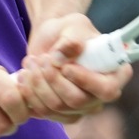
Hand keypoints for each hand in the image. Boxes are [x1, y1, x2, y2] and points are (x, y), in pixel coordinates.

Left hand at [15, 14, 131, 122]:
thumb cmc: (68, 30)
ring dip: (38, 84)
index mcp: (115, 74)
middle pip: (78, 101)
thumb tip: (61, 58)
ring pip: (57, 107)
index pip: (107, 89)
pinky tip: (23, 77)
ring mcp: (82, 107)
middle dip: (54, 79)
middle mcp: (100, 95)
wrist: (51, 38)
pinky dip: (30, 94)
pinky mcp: (61, 113)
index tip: (66, 66)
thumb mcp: (73, 26)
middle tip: (41, 58)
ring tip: (30, 62)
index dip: (86, 81)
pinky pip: (44, 112)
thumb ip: (71, 40)